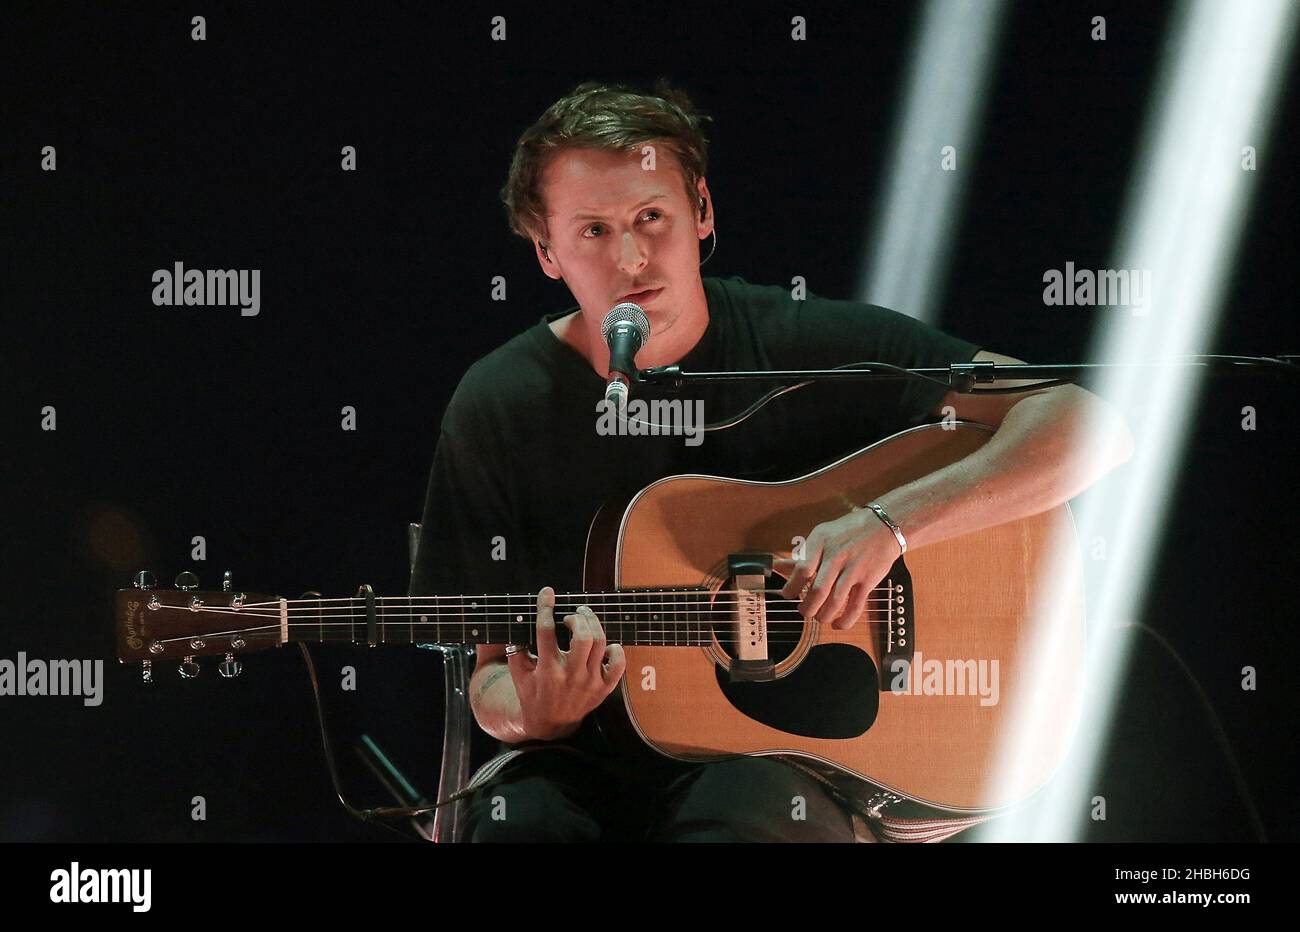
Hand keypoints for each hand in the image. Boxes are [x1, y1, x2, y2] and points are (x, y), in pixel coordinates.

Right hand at [505, 587, 626, 739]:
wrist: (550, 724)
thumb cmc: (532, 693)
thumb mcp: (518, 672)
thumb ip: (517, 647)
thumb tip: (519, 618)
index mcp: (547, 670)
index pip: (546, 631)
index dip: (546, 607)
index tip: (547, 593)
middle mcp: (571, 676)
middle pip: (582, 636)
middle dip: (578, 617)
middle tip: (573, 613)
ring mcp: (590, 682)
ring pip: (600, 644)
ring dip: (594, 624)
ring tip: (586, 618)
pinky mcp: (603, 688)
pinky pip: (618, 664)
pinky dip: (615, 649)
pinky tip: (605, 645)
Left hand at [778, 508, 902, 628]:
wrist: (883, 526)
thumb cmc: (849, 532)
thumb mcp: (823, 536)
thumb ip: (802, 555)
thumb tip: (777, 566)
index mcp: (822, 542)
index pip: (802, 570)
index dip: (792, 587)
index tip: (787, 594)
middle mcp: (837, 555)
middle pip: (817, 590)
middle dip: (807, 607)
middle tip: (803, 611)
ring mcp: (854, 569)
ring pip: (834, 601)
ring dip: (823, 615)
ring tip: (818, 617)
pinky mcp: (868, 580)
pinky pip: (855, 606)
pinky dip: (845, 620)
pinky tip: (837, 624)